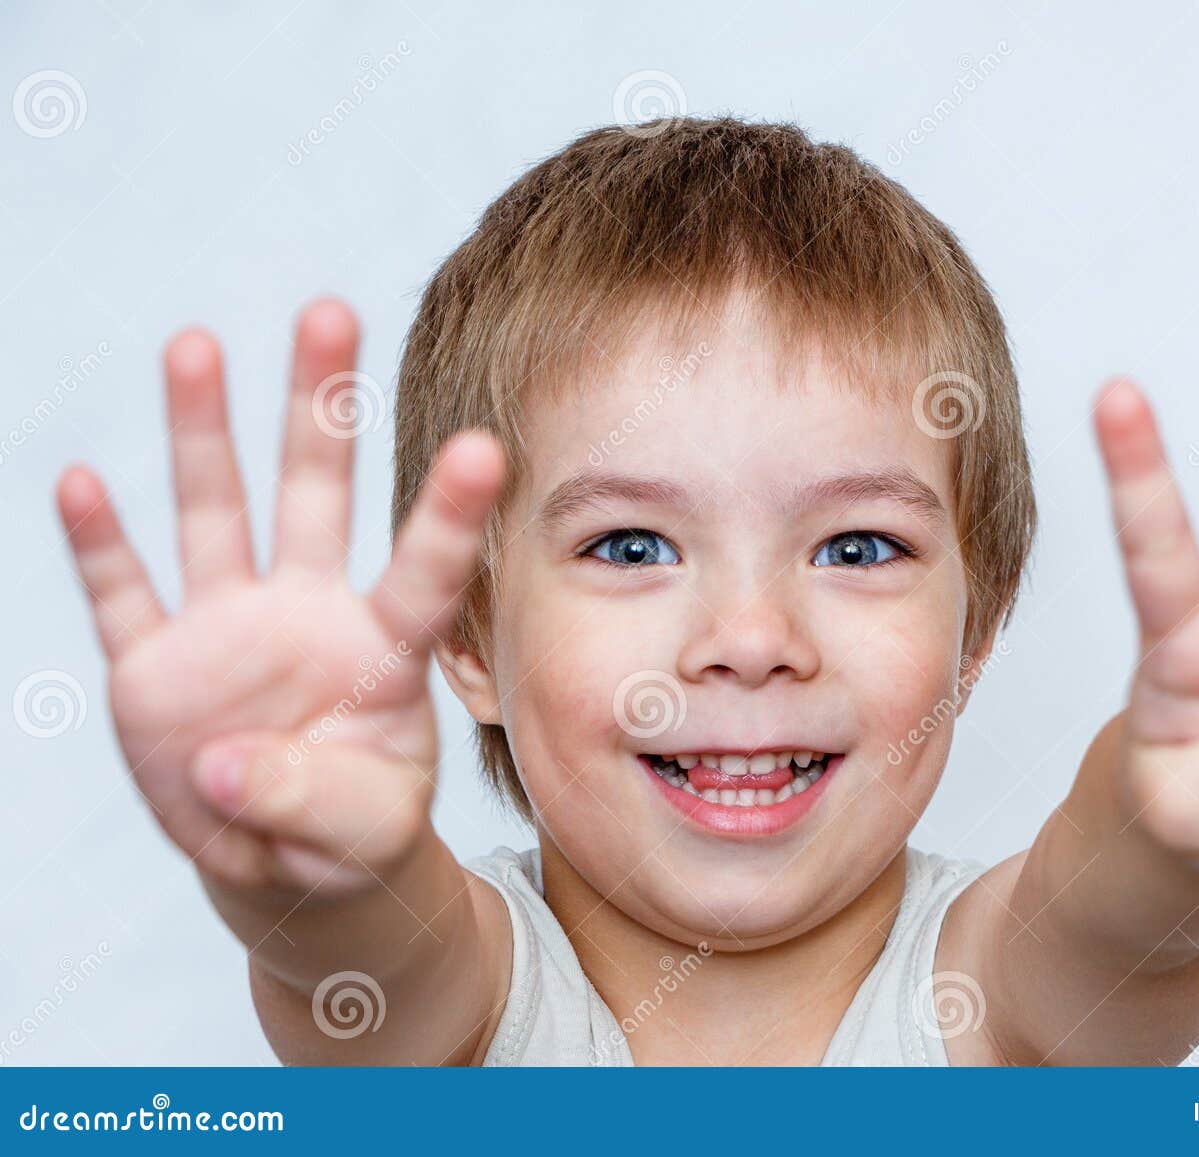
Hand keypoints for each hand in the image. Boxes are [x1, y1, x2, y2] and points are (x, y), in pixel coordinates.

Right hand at [56, 300, 503, 892]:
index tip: (485, 448)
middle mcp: (307, 614)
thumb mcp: (364, 835)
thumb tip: (224, 767)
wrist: (286, 856)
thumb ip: (317, 802)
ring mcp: (227, 630)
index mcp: (383, 649)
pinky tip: (80, 480)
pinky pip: (124, 595)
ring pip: (215, 514)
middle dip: (318, 406)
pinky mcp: (155, 666)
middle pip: (315, 494)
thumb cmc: (353, 827)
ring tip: (196, 344)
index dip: (448, 515)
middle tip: (331, 308)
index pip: (422, 571)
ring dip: (202, 433)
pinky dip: (100, 544)